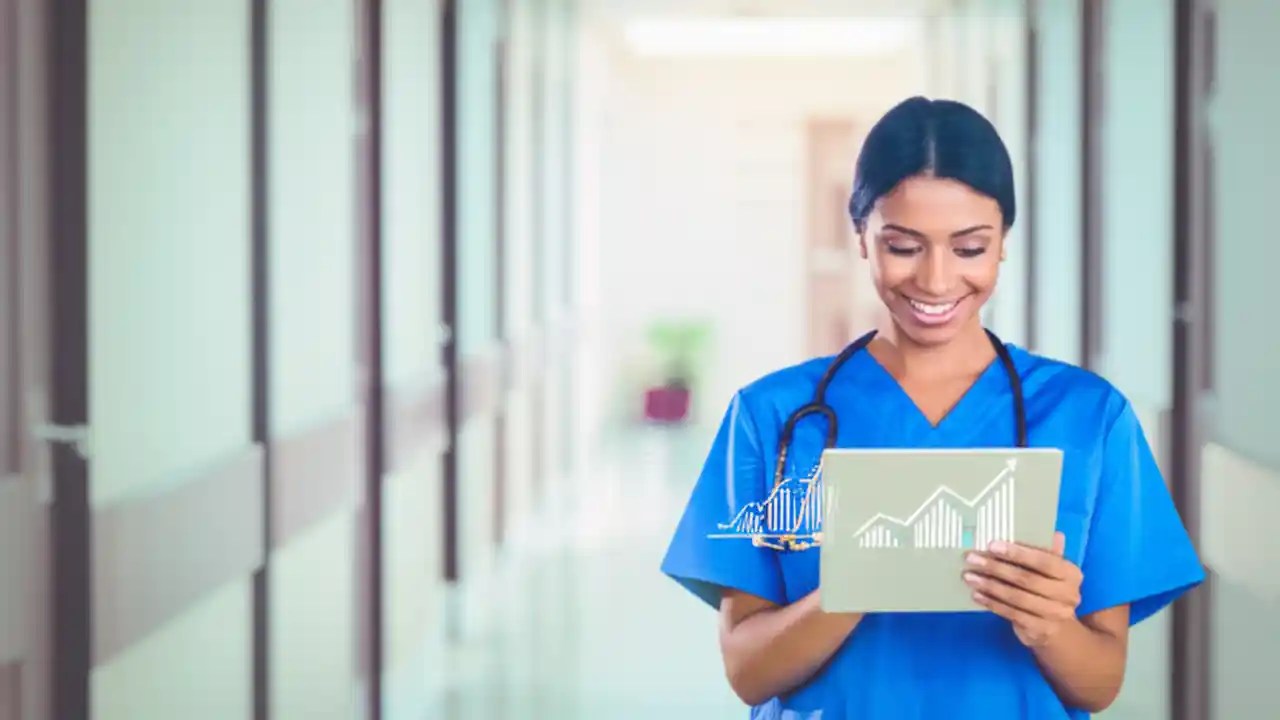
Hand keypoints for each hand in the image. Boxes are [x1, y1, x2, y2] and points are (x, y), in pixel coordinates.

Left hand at [962, 532, 1083, 648]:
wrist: (1057, 628)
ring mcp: (1056, 615)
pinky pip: (1012, 614)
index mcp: (1071, 573)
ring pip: (1016, 597)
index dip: (1017, 552)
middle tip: (971, 559)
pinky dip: (992, 604)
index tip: (991, 544)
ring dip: (989, 586)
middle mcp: (1068, 594)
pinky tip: (977, 595)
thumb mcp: (1050, 569)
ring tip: (969, 576)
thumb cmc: (1048, 589)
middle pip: (1027, 579)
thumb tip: (1051, 530)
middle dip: (996, 568)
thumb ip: (1046, 550)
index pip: (1044, 560)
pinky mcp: (1040, 630)